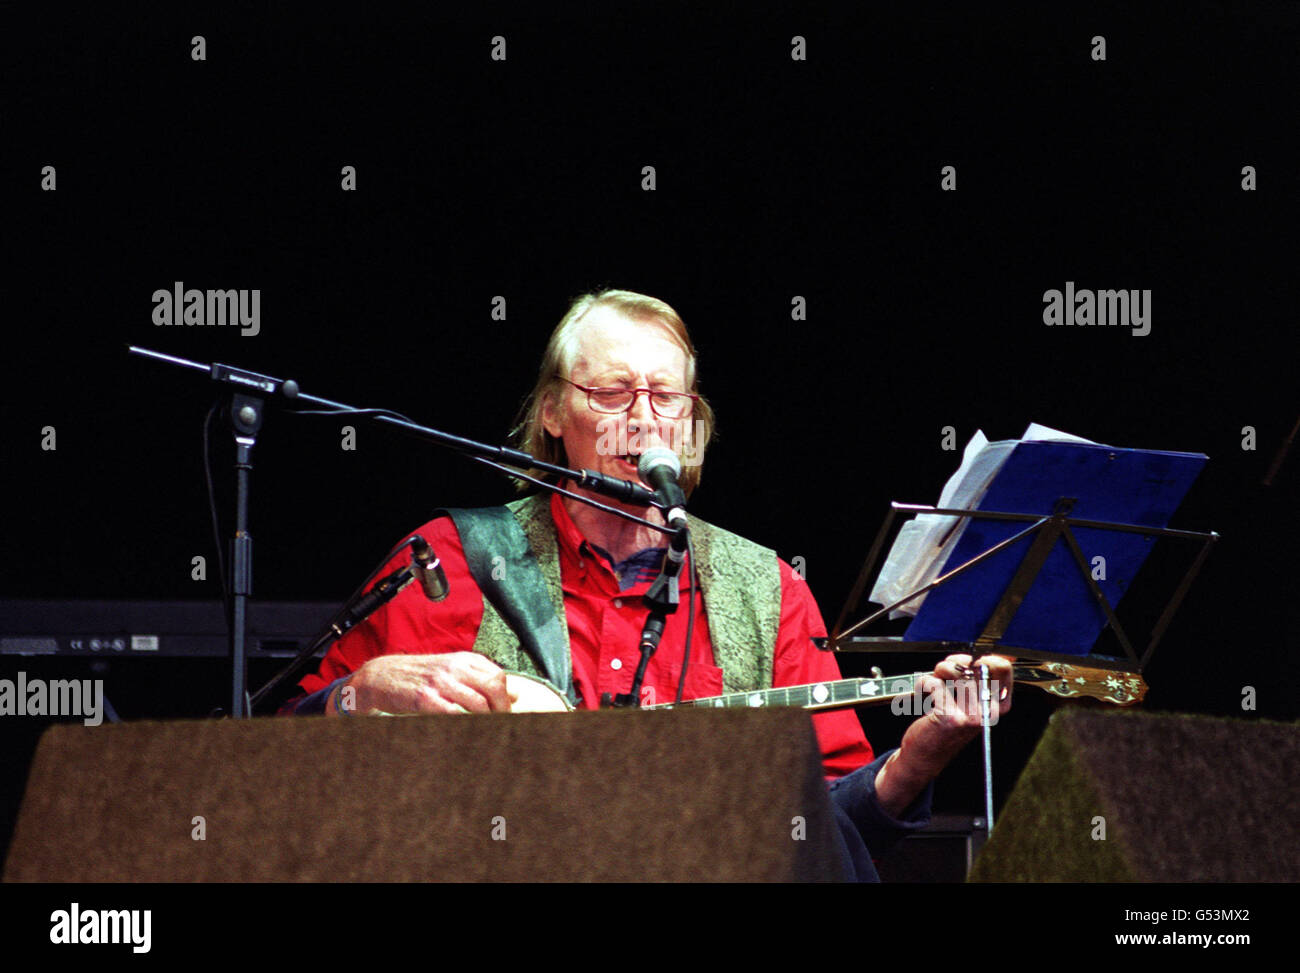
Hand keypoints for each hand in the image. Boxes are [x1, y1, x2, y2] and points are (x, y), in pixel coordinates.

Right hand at [331, 652, 511, 714]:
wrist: (382, 676)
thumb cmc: (418, 675)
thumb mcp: (451, 669)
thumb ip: (480, 679)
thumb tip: (514, 694)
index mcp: (462, 659)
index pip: (497, 675)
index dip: (506, 697)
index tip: (508, 711)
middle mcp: (453, 667)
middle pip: (492, 686)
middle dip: (502, 709)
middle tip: (502, 723)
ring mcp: (439, 683)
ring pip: (477, 702)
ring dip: (487, 720)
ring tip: (487, 730)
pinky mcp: (425, 699)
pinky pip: (454, 714)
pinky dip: (465, 725)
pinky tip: (467, 731)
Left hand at [874, 654, 1013, 814]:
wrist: (927, 754)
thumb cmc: (947, 723)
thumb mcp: (968, 701)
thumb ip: (976, 678)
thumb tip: (985, 654)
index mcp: (999, 705)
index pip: (1002, 668)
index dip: (983, 658)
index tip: (970, 662)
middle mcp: (989, 711)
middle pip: (973, 665)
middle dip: (954, 663)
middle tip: (944, 671)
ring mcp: (971, 715)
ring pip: (952, 671)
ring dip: (937, 672)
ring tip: (935, 682)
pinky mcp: (950, 717)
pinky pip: (934, 683)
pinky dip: (923, 684)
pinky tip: (924, 695)